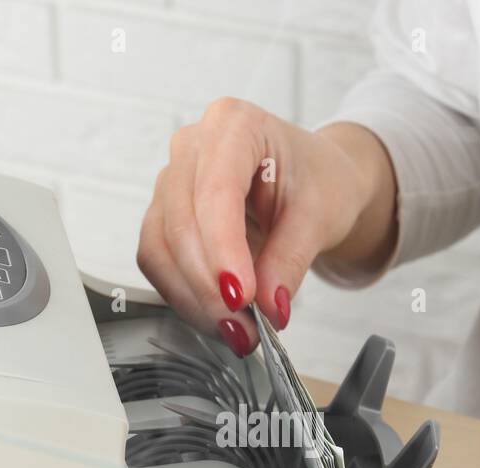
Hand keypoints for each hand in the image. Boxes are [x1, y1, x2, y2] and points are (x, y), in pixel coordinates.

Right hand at [136, 97, 396, 355]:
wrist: (312, 182)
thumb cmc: (318, 181)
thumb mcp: (321, 215)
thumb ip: (291, 259)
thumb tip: (270, 306)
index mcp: (235, 125)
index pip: (215, 190)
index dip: (222, 248)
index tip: (241, 296)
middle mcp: (192, 146)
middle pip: (180, 223)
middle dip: (209, 286)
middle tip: (245, 329)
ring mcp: (171, 181)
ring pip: (160, 247)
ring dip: (194, 298)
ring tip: (237, 331)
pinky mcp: (163, 216)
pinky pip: (158, 262)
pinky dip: (185, 296)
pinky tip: (218, 317)